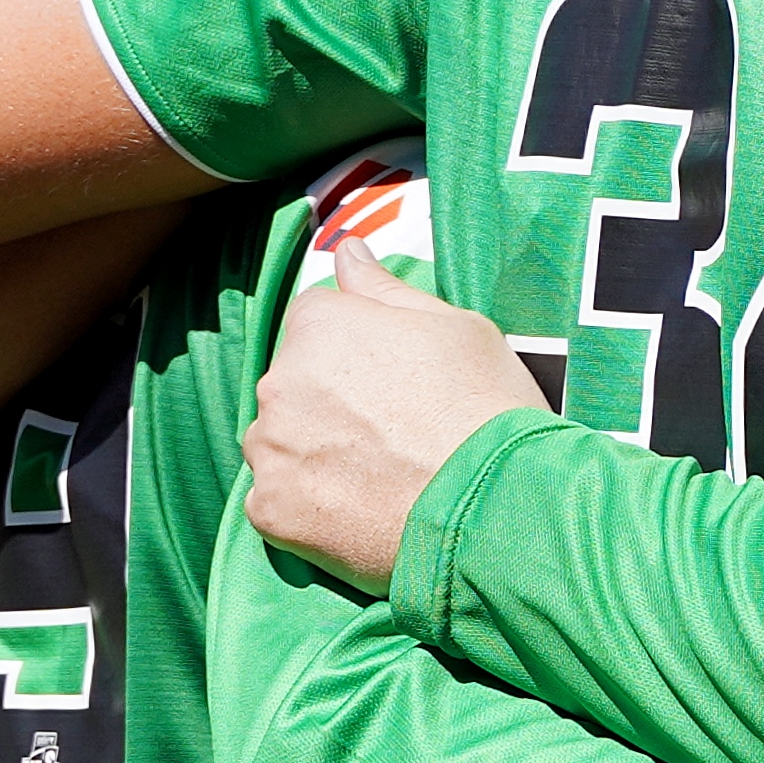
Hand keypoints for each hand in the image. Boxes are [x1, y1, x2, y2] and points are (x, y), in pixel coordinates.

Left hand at [246, 266, 559, 591]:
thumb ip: (385, 289)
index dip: (359, 352)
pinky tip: (361, 511)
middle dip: (332, 402)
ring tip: (380, 478)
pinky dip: (310, 507)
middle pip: (294, 384)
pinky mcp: (270, 510)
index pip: (317, 322)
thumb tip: (347, 251)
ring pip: (281, 442)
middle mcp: (280, 381)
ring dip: (315, 453)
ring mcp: (270, 448)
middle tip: (396, 434)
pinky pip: (278, 501)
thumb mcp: (456, 327)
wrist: (493, 507)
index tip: (396, 382)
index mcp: (320, 325)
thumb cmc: (486, 410)